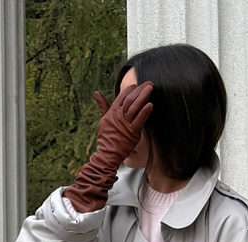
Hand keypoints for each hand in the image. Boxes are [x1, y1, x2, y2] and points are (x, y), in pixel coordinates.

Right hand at [63, 82, 153, 213]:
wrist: (107, 154)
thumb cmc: (106, 137)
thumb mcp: (103, 119)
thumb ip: (102, 105)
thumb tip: (96, 93)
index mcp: (113, 111)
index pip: (122, 96)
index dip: (130, 89)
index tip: (138, 85)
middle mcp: (119, 115)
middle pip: (130, 99)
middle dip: (140, 90)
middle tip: (149, 83)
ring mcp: (125, 123)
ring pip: (135, 106)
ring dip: (143, 96)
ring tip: (151, 88)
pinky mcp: (132, 132)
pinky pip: (139, 120)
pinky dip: (144, 112)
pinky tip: (150, 105)